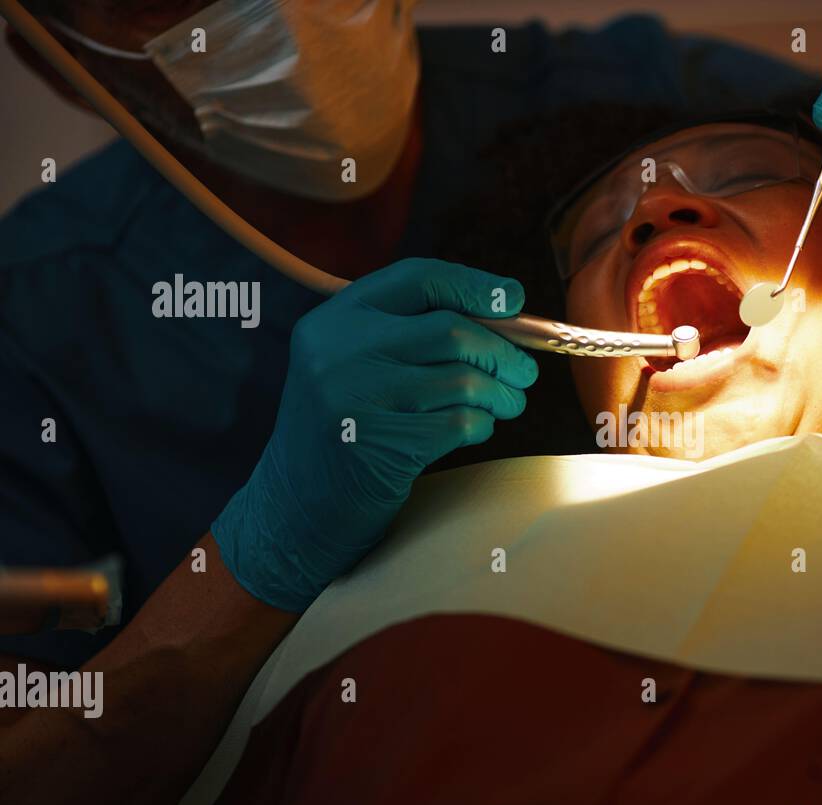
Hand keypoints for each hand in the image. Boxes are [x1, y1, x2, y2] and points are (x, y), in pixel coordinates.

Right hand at [213, 258, 538, 610]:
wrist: (293, 507)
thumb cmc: (344, 430)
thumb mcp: (354, 365)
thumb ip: (410, 333)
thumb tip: (507, 310)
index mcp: (333, 320)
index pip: (417, 278)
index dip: (475, 284)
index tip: (515, 298)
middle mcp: (339, 351)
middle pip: (452, 330)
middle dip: (504, 351)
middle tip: (524, 372)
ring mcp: (355, 399)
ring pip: (463, 380)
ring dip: (501, 394)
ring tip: (508, 403)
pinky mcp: (378, 446)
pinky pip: (459, 424)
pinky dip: (481, 426)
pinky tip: (476, 430)